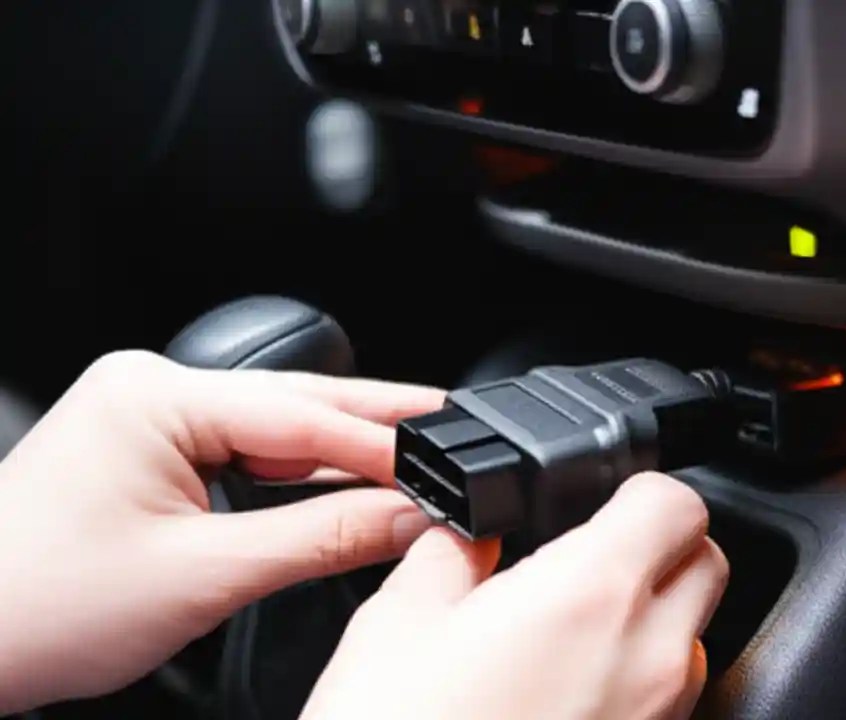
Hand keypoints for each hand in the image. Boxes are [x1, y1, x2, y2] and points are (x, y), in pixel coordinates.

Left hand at [0, 350, 444, 712]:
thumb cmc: (38, 606)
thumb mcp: (205, 574)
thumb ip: (322, 538)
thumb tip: (408, 518)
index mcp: (155, 396)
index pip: (301, 415)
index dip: (383, 444)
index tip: (446, 467)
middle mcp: (153, 389)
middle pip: (296, 406)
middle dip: (377, 424)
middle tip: (457, 430)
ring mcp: (151, 417)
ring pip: (277, 430)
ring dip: (343, 453)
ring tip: (418, 463)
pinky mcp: (152, 449)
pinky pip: (247, 452)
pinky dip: (301, 475)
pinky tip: (350, 486)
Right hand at [301, 472, 729, 719]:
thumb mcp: (397, 626)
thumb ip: (451, 554)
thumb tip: (470, 533)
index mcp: (591, 595)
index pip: (676, 502)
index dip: (642, 487)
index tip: (606, 495)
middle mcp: (647, 657)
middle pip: (704, 563)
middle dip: (659, 545)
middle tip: (590, 554)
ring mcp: (659, 719)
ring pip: (692, 636)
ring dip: (651, 616)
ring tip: (567, 632)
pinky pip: (668, 699)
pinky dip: (636, 678)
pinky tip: (566, 689)